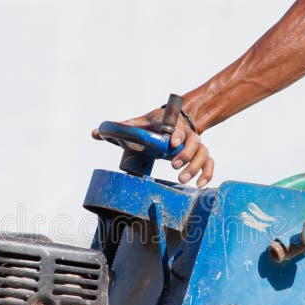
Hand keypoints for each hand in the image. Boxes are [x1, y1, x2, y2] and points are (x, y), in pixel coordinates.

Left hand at [92, 108, 214, 187]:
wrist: (176, 119)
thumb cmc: (153, 124)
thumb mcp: (138, 123)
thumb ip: (121, 127)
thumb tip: (95, 133)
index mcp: (170, 124)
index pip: (177, 127)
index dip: (177, 134)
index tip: (173, 143)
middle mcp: (186, 133)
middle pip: (194, 142)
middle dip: (186, 155)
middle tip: (173, 166)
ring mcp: (195, 144)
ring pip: (204, 153)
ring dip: (196, 167)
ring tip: (182, 178)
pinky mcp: (201, 154)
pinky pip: (210, 162)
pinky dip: (208, 173)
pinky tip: (199, 184)